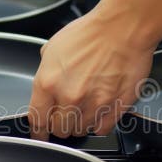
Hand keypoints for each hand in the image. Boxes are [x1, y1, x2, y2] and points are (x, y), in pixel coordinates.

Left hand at [29, 8, 154, 139]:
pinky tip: (100, 108)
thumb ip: (46, 72)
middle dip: (61, 123)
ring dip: (81, 122)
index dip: (38, 130)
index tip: (41, 134)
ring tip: (87, 104)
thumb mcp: (54, 47)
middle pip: (59, 129)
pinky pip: (102, 128)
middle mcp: (69, 97)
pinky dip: (100, 122)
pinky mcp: (115, 107)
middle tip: (67, 112)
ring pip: (81, 130)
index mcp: (48, 82)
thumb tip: (46, 87)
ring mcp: (93, 105)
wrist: (124, 27)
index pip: (37, 120)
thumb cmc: (92, 32)